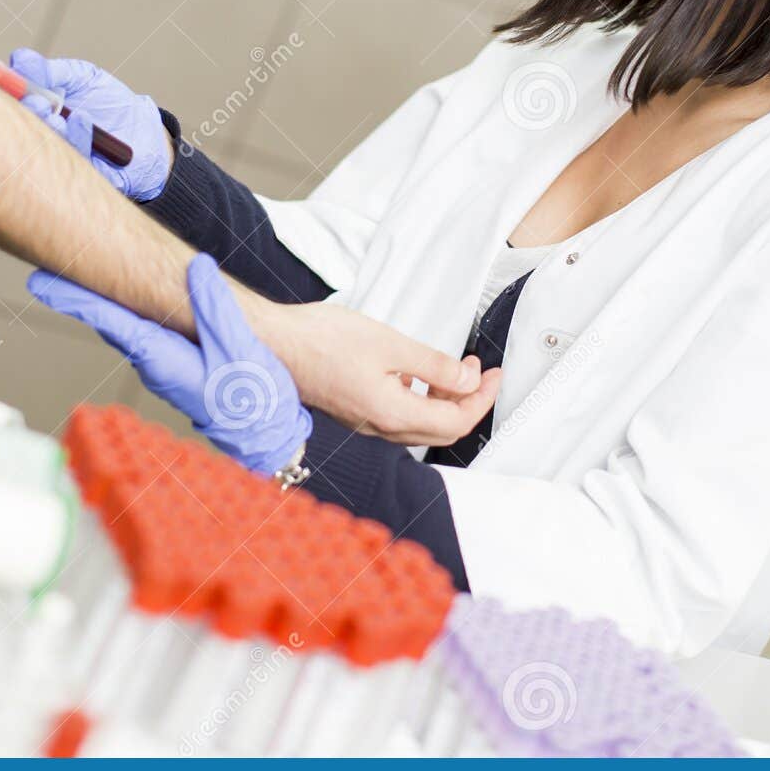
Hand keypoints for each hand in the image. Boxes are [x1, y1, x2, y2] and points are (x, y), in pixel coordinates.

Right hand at [10, 48, 172, 200]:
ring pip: (44, 147)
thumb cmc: (110, 103)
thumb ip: (52, 72)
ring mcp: (58, 156)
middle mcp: (41, 136)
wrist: (145, 133)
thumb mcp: (83, 78)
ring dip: (49, 127)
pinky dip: (76, 136)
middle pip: (21, 128)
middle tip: (34, 100)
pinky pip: (72, 159)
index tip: (2, 77)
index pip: (9, 103)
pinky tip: (81, 119)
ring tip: (58, 114)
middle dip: (26, 113)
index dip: (2, 91)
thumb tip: (19, 59)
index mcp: (35, 112)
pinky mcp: (80, 174)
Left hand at [29, 254, 311, 476]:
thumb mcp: (240, 350)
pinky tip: (118, 295)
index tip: (40, 282)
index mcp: (162, 358)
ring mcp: (161, 363)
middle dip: (76, 295)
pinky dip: (124, 309)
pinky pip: (141, 329)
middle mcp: (153, 362)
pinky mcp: (173, 362)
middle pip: (107, 320)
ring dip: (98, 301)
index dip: (74, 299)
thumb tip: (197, 266)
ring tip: (71, 274)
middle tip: (41, 269)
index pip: (110, 321)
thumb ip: (216, 308)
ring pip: (124, 325)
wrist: (266, 432)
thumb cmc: (254, 396)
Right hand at [250, 300, 501, 446]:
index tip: (495, 374)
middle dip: (469, 401)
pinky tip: (416, 376)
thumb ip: (433, 366)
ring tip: (455, 369)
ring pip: (421, 425)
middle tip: (482, 372)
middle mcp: (380, 427)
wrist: (274, 344)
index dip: (482, 398)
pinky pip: (399, 416)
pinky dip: (420, 399)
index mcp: (392, 414)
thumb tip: (466, 380)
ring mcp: (366, 422)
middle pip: (442, 430)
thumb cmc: (322, 340)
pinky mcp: (355, 412)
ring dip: (445, 400)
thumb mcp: (390, 344)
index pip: (456, 420)